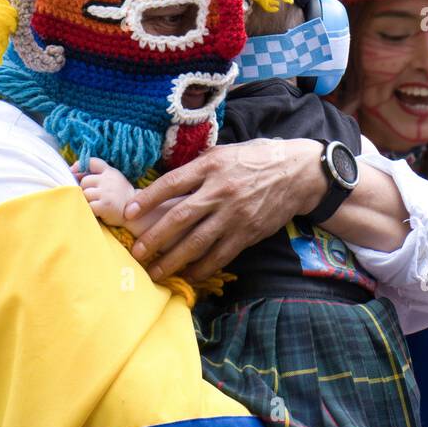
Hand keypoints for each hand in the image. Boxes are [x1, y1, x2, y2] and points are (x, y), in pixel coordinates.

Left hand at [77, 156, 135, 227]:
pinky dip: (89, 210)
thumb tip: (72, 173)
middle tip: (93, 198)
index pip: (92, 162)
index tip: (72, 172)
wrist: (136, 214)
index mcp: (110, 172)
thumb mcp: (111, 181)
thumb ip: (96, 175)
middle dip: (84, 190)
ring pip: (85, 194)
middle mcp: (109, 179)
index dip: (79, 166)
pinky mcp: (106, 205)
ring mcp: (107, 192)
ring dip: (86, 201)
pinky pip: (88, 206)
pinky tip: (97, 213)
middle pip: (84, 181)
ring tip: (96, 206)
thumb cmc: (118, 197)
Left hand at [125, 138, 322, 282]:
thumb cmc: (257, 159)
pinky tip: (188, 275)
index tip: (129, 211)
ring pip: (197, 242)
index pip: (173, 182)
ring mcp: (235, 214)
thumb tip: (169, 181)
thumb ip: (199, 166)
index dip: (149, 197)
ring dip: (173, 259)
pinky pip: (220, 255)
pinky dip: (202, 268)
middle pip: (180, 216)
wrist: (298, 172)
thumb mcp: (226, 152)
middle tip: (136, 251)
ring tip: (155, 271)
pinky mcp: (248, 233)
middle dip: (155, 237)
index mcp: (212, 165)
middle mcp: (221, 190)